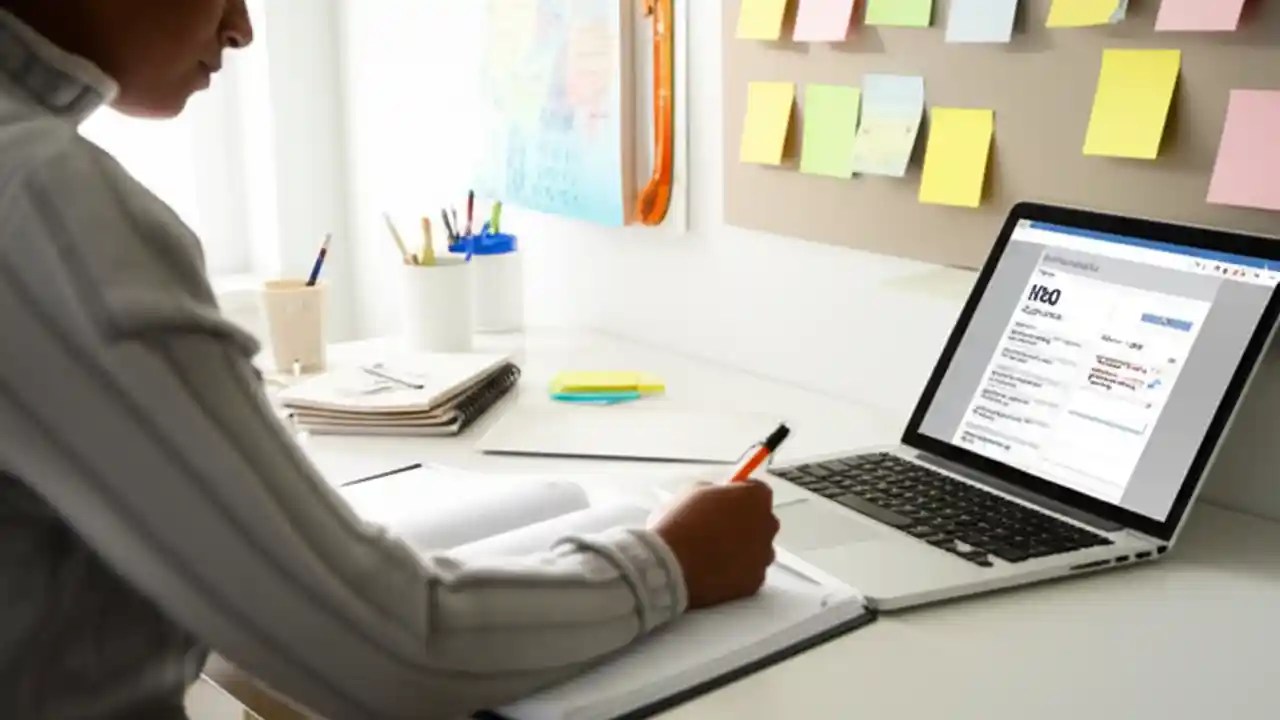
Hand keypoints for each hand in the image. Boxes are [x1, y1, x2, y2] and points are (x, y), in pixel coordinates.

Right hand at [652, 480, 779, 608]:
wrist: (671, 566)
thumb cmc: (680, 524)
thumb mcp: (693, 491)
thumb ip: (715, 493)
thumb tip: (718, 500)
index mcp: (755, 497)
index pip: (758, 490)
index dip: (739, 495)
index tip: (725, 500)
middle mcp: (767, 526)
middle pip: (762, 521)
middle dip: (744, 523)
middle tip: (716, 527)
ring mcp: (763, 557)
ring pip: (757, 550)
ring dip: (742, 550)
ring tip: (712, 553)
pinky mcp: (754, 582)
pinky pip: (748, 574)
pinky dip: (736, 573)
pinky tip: (713, 571)